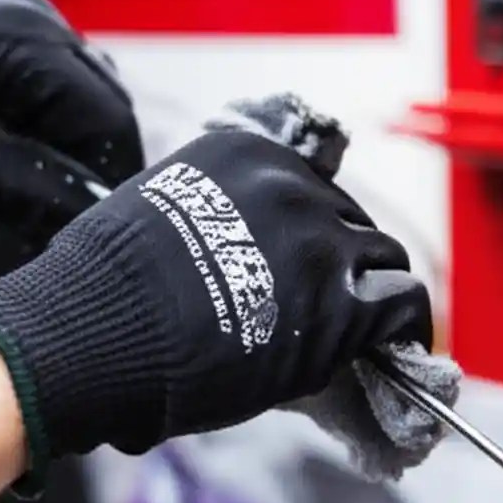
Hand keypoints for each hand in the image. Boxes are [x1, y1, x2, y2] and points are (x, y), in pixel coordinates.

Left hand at [0, 0, 141, 238]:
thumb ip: (34, 193)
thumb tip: (94, 219)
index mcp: (31, 41)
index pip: (109, 118)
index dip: (113, 175)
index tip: (104, 221)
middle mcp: (36, 19)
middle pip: (101, 103)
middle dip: (92, 162)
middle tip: (75, 214)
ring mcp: (20, 18)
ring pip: (77, 94)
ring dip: (69, 144)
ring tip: (46, 191)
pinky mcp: (2, 29)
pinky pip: (48, 81)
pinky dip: (46, 122)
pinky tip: (23, 157)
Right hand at [0, 126, 431, 490]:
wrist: (95, 332)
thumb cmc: (106, 287)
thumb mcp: (163, 213)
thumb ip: (218, 216)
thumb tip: (243, 248)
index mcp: (251, 158)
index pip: (312, 187)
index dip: (316, 230)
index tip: (311, 260)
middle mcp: (295, 189)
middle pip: (352, 221)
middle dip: (344, 260)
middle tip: (329, 300)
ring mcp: (323, 246)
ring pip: (385, 258)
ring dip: (374, 290)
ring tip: (363, 327)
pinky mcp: (340, 308)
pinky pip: (405, 304)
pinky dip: (407, 323)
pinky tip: (398, 344)